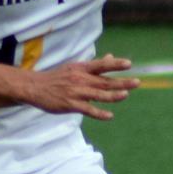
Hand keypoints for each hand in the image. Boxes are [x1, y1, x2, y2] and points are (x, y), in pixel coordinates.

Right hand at [23, 55, 140, 120]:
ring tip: (125, 95)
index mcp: (82, 68)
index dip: (115, 64)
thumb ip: (94, 65)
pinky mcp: (71, 104)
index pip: (101, 65)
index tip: (128, 64)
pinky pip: (88, 110)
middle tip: (137, 82)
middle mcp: (80, 79)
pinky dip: (99, 113)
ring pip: (99, 95)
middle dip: (122, 82)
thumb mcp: (75, 67)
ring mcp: (76, 92)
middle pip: (105, 81)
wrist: (35, 87)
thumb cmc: (58, 77)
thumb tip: (111, 57)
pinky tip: (109, 116)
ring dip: (113, 95)